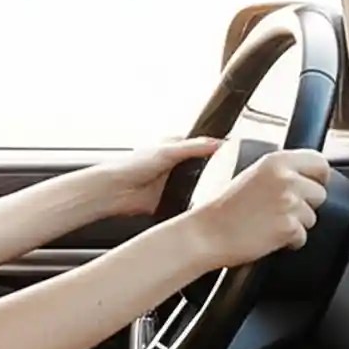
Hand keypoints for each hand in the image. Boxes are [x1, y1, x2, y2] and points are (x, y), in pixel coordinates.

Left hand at [94, 137, 223, 216]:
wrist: (115, 191)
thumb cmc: (131, 166)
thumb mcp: (167, 151)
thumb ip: (193, 147)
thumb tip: (218, 143)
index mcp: (173, 147)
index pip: (201, 146)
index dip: (216, 150)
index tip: (234, 153)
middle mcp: (174, 165)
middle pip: (201, 168)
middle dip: (212, 172)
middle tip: (228, 176)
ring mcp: (172, 183)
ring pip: (196, 186)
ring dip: (202, 189)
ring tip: (217, 192)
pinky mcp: (169, 200)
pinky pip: (186, 202)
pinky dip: (193, 203)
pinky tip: (201, 205)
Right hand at [182, 149, 330, 269]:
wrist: (206, 234)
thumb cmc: (221, 208)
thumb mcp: (250, 175)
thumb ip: (278, 171)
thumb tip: (304, 176)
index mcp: (275, 161)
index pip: (319, 162)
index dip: (318, 177)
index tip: (312, 185)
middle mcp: (286, 179)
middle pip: (320, 193)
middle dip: (306, 204)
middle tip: (280, 210)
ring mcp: (288, 203)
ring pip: (312, 217)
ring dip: (296, 224)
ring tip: (270, 223)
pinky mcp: (288, 227)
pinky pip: (302, 237)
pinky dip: (289, 241)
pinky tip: (269, 236)